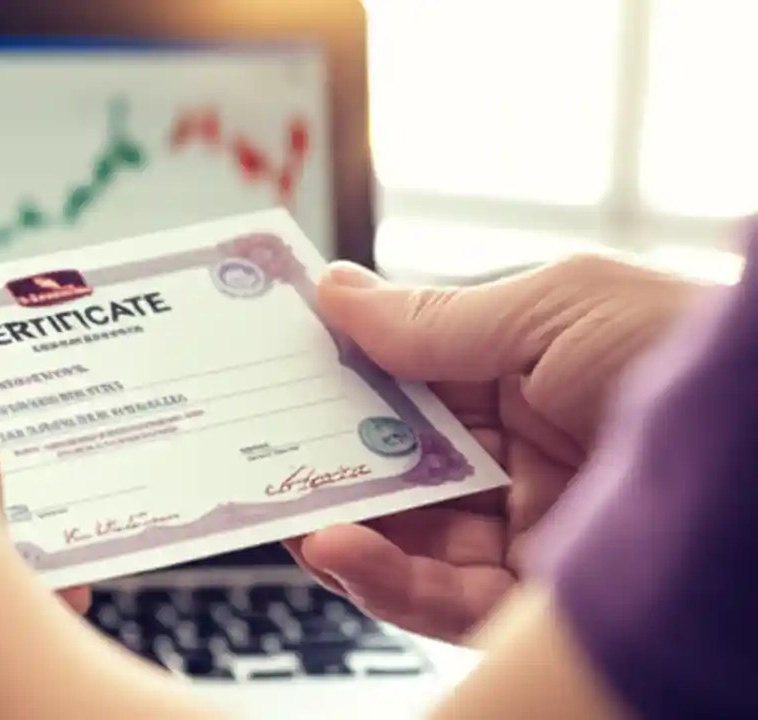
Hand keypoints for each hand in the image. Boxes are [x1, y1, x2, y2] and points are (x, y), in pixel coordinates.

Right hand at [286, 255, 702, 642]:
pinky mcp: (533, 599)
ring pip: (407, 536)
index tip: (272, 366)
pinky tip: (338, 550)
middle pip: (397, 461)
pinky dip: (382, 578)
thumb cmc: (680, 351)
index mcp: (525, 371)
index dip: (341, 372)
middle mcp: (521, 450)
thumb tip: (333, 289)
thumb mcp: (548, 311)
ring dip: (342, 524)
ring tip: (289, 515)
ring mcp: (527, 526)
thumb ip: (431, 319)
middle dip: (327, 456)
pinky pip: (439, 597)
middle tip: (257, 451)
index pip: (408, 377)